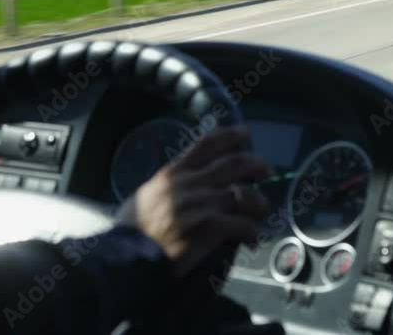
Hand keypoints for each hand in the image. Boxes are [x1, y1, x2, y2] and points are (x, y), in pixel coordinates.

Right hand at [116, 126, 272, 277]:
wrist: (125, 256)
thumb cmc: (132, 229)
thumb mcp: (147, 194)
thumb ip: (170, 184)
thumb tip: (187, 180)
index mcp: (173, 173)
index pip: (206, 144)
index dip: (230, 136)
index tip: (245, 135)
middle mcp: (189, 184)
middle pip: (233, 164)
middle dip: (256, 164)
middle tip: (267, 171)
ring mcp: (200, 205)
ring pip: (243, 194)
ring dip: (258, 202)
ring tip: (261, 210)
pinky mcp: (207, 229)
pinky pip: (241, 225)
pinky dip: (251, 231)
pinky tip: (252, 239)